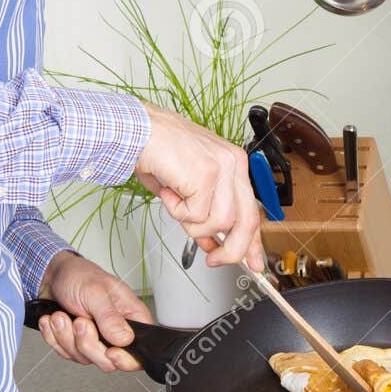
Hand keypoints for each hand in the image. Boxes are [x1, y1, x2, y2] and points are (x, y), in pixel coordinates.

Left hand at [34, 251, 150, 372]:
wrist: (51, 275)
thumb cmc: (78, 275)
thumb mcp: (95, 291)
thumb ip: (110, 316)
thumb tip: (125, 339)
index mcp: (131, 317)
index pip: (139, 352)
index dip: (125, 359)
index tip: (110, 352)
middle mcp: (115, 332)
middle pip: (107, 361)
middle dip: (87, 343)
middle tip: (79, 321)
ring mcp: (96, 340)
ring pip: (84, 358)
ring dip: (66, 337)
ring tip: (60, 315)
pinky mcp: (77, 343)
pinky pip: (66, 354)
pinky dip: (54, 338)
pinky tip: (52, 320)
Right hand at [133, 104, 263, 271]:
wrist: (138, 130)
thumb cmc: (158, 152)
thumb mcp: (189, 189)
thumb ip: (205, 215)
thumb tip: (211, 243)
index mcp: (234, 164)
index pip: (252, 210)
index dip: (252, 242)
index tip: (252, 261)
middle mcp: (234, 163)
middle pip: (247, 221)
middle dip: (231, 249)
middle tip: (214, 258)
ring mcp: (222, 168)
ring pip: (220, 222)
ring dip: (192, 224)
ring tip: (175, 203)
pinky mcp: (206, 174)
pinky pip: (196, 214)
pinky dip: (177, 211)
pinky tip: (168, 192)